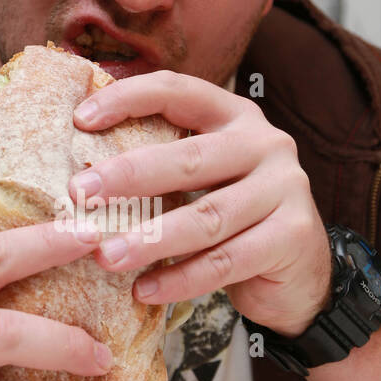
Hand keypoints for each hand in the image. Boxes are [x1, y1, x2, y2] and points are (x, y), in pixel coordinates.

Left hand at [69, 71, 332, 337]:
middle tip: (80, 193)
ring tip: (105, 255)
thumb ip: (164, 165)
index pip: (179, 91)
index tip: (80, 119)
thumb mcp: (206, 181)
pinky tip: (144, 289)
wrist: (301, 275)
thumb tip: (81, 170)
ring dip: (151, 239)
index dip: (129, 98)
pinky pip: (225, 261)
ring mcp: (285, 189)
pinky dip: (180, 278)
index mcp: (236, 117)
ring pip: (206, 217)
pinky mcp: (292, 236)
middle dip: (129, 175)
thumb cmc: (235, 221)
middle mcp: (266, 144)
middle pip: (190, 157)